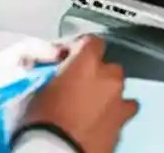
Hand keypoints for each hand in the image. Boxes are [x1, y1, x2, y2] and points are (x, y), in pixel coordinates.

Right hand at [19, 36, 137, 152]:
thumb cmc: (43, 121)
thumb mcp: (39, 91)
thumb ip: (55, 77)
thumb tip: (56, 76)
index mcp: (87, 63)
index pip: (93, 42)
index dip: (82, 49)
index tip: (71, 58)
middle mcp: (109, 77)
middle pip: (109, 67)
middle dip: (97, 74)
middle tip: (80, 87)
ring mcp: (120, 100)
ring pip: (118, 88)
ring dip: (108, 93)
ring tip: (92, 107)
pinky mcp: (124, 122)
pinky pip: (124, 110)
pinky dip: (116, 113)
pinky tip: (104, 121)